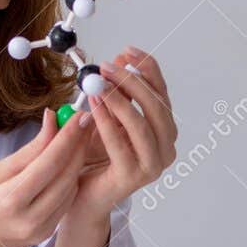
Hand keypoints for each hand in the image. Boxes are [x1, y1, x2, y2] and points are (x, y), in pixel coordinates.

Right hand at [0, 106, 90, 246]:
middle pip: (65, 176)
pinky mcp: (45, 235)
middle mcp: (29, 219)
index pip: (49, 163)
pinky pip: (65, 202)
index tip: (80, 116)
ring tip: (76, 139)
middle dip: (78, 146)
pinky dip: (69, 181)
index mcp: (11, 200)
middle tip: (84, 123)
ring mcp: (39, 231)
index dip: (68, 137)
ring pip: (70, 189)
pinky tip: (67, 164)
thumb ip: (30, 148)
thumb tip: (53, 120)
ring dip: (77, 163)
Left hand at [70, 47, 176, 220]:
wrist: (80, 195)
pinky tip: (94, 105)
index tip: (128, 51)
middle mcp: (166, 148)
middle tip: (108, 65)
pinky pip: (121, 144)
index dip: (147, 70)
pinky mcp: (133, 178)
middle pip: (156, 107)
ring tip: (98, 82)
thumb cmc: (94, 155)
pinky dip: (107, 121)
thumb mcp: (107, 116)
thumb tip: (115, 60)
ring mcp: (152, 165)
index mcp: (164, 131)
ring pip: (142, 125)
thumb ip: (114, 92)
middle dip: (132, 82)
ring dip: (120, 99)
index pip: (162, 94)